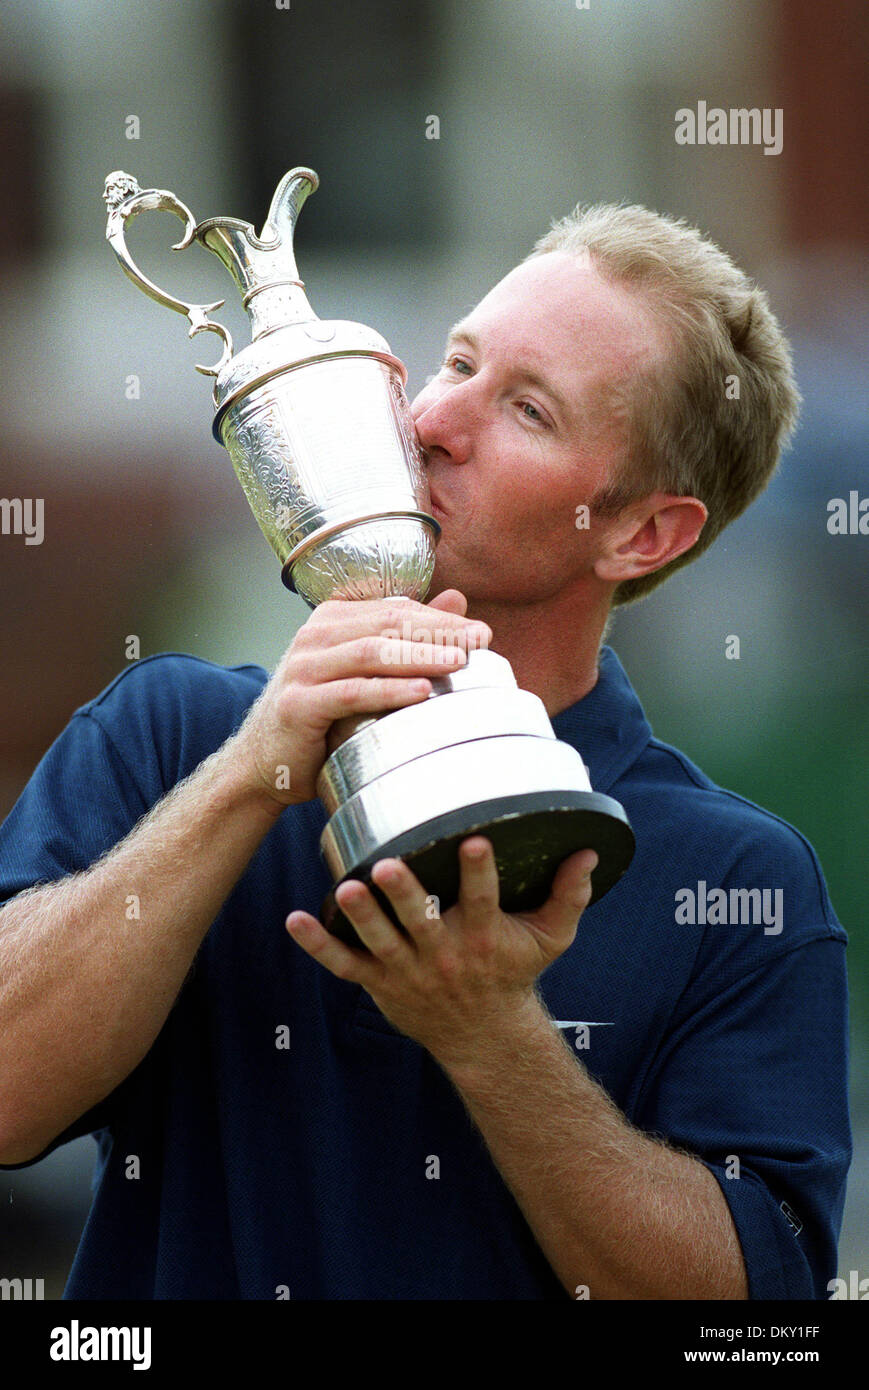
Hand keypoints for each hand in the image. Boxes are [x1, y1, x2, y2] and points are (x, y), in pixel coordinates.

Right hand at [230, 590, 491, 809]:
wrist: (264, 762)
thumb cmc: (322, 718)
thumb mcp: (365, 673)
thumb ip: (405, 636)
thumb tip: (458, 600)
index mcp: (332, 621)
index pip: (395, 610)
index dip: (441, 619)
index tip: (482, 633)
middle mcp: (314, 636)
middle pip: (387, 624)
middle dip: (438, 632)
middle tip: (480, 642)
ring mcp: (303, 668)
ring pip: (371, 652)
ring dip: (419, 655)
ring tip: (458, 661)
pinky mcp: (299, 704)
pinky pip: (352, 692)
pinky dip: (389, 690)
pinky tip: (422, 692)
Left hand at [285, 837, 598, 1068]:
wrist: (483, 1035)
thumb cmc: (514, 973)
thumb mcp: (551, 938)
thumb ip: (570, 895)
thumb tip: (591, 851)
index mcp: (484, 939)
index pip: (484, 901)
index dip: (479, 872)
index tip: (473, 840)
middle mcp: (443, 954)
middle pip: (421, 921)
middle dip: (405, 894)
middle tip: (389, 865)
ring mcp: (406, 971)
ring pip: (379, 941)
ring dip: (361, 916)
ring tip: (346, 886)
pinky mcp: (378, 983)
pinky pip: (343, 966)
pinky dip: (318, 945)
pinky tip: (294, 919)